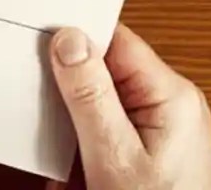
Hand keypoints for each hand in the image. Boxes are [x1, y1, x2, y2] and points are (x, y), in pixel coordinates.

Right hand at [50, 24, 210, 189]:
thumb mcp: (114, 157)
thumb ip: (91, 96)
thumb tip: (70, 39)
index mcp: (171, 95)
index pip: (116, 40)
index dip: (76, 39)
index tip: (39, 44)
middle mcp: (170, 103)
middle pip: (106, 69)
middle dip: (70, 92)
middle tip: (47, 113)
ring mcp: (161, 126)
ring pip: (100, 101)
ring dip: (75, 124)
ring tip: (69, 159)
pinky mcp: (149, 146)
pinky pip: (106, 127)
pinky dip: (85, 145)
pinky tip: (76, 171)